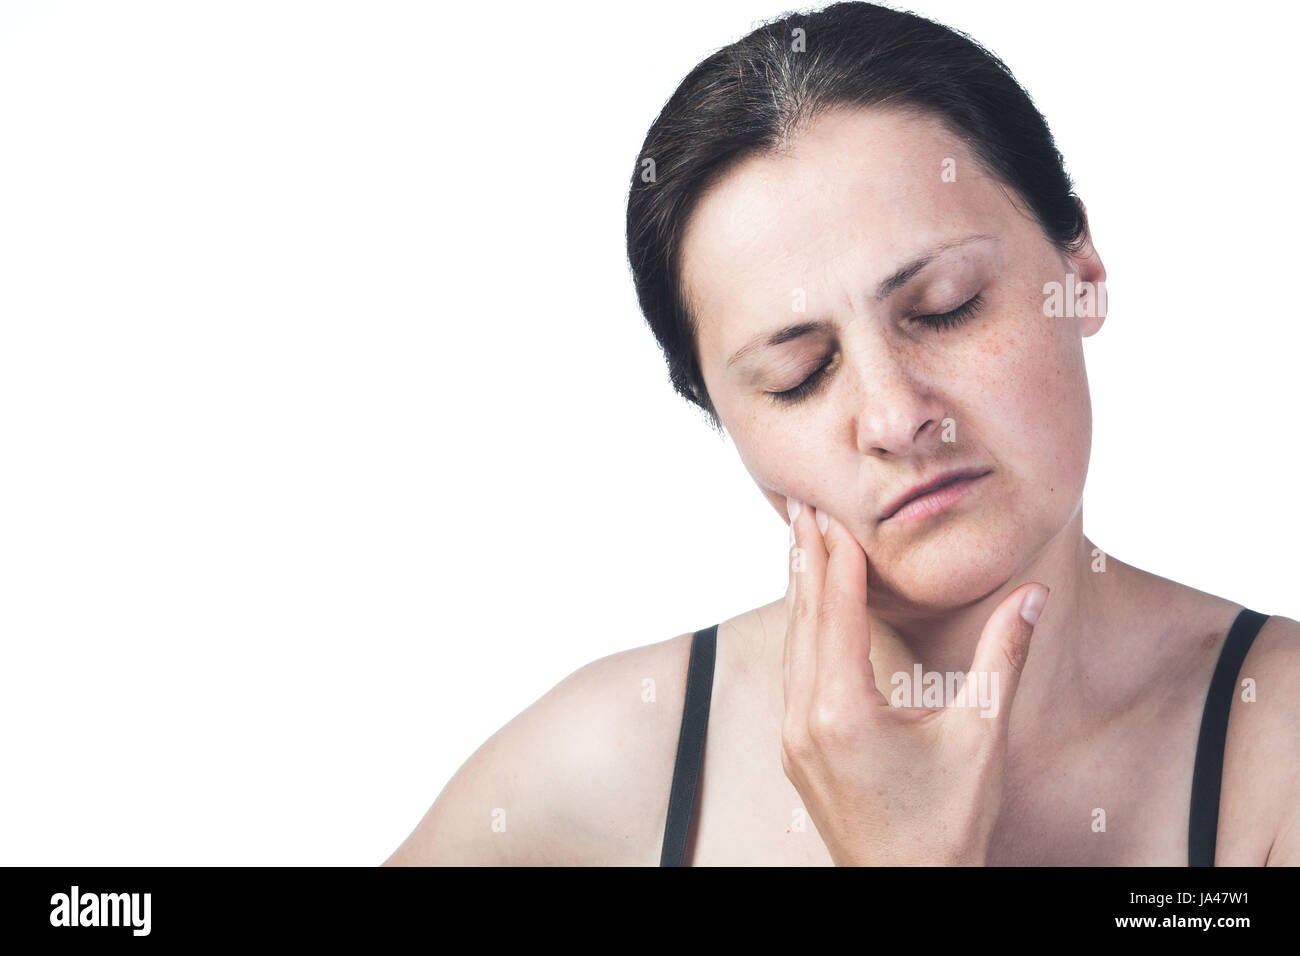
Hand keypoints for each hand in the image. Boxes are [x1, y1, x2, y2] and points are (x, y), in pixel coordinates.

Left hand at [781, 497, 1048, 865]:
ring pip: (792, 644)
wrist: (908, 892)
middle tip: (801, 503)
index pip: (837, 611)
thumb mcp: (981, 738)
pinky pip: (793, 673)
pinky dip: (800, 631)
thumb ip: (1004, 658)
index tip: (833, 509)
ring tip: (799, 542)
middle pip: (804, 619)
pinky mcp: (795, 750)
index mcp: (842, 710)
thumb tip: (1031, 594)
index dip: (838, 556)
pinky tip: (806, 612)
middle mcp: (804, 719)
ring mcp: (792, 737)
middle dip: (807, 558)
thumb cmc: (947, 823)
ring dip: (800, 590)